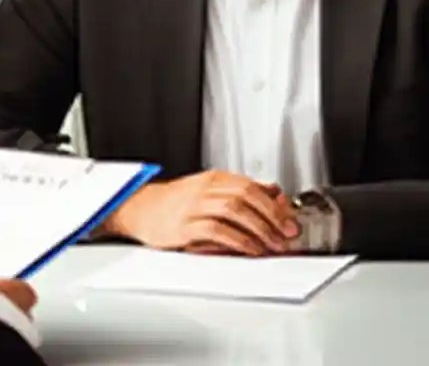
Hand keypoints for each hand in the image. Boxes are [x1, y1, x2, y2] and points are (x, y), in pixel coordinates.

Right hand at [106, 171, 298, 255]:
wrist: (138, 208)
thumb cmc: (173, 203)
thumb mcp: (206, 190)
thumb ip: (237, 191)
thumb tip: (272, 192)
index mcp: (213, 179)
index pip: (251, 186)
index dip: (275, 204)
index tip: (290, 220)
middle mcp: (205, 189)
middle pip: (246, 197)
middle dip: (273, 216)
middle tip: (287, 233)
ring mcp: (194, 206)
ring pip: (235, 211)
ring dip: (260, 229)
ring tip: (273, 244)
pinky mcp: (185, 226)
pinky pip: (218, 230)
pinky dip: (239, 240)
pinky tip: (250, 249)